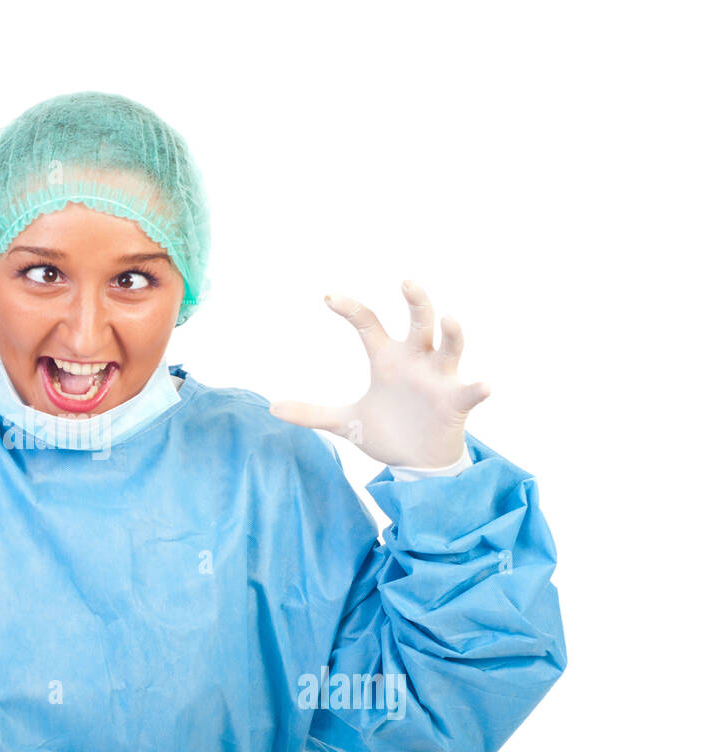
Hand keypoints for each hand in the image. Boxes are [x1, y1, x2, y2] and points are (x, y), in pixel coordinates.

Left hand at [268, 280, 490, 467]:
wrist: (415, 465)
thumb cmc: (388, 433)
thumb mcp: (346, 424)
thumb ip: (312, 414)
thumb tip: (271, 408)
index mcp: (387, 360)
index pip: (368, 324)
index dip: (350, 309)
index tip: (328, 298)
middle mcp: (416, 361)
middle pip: (419, 321)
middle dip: (416, 301)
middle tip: (406, 282)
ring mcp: (438, 380)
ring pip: (450, 347)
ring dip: (452, 333)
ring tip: (450, 318)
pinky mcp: (455, 403)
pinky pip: (469, 392)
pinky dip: (477, 388)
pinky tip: (483, 384)